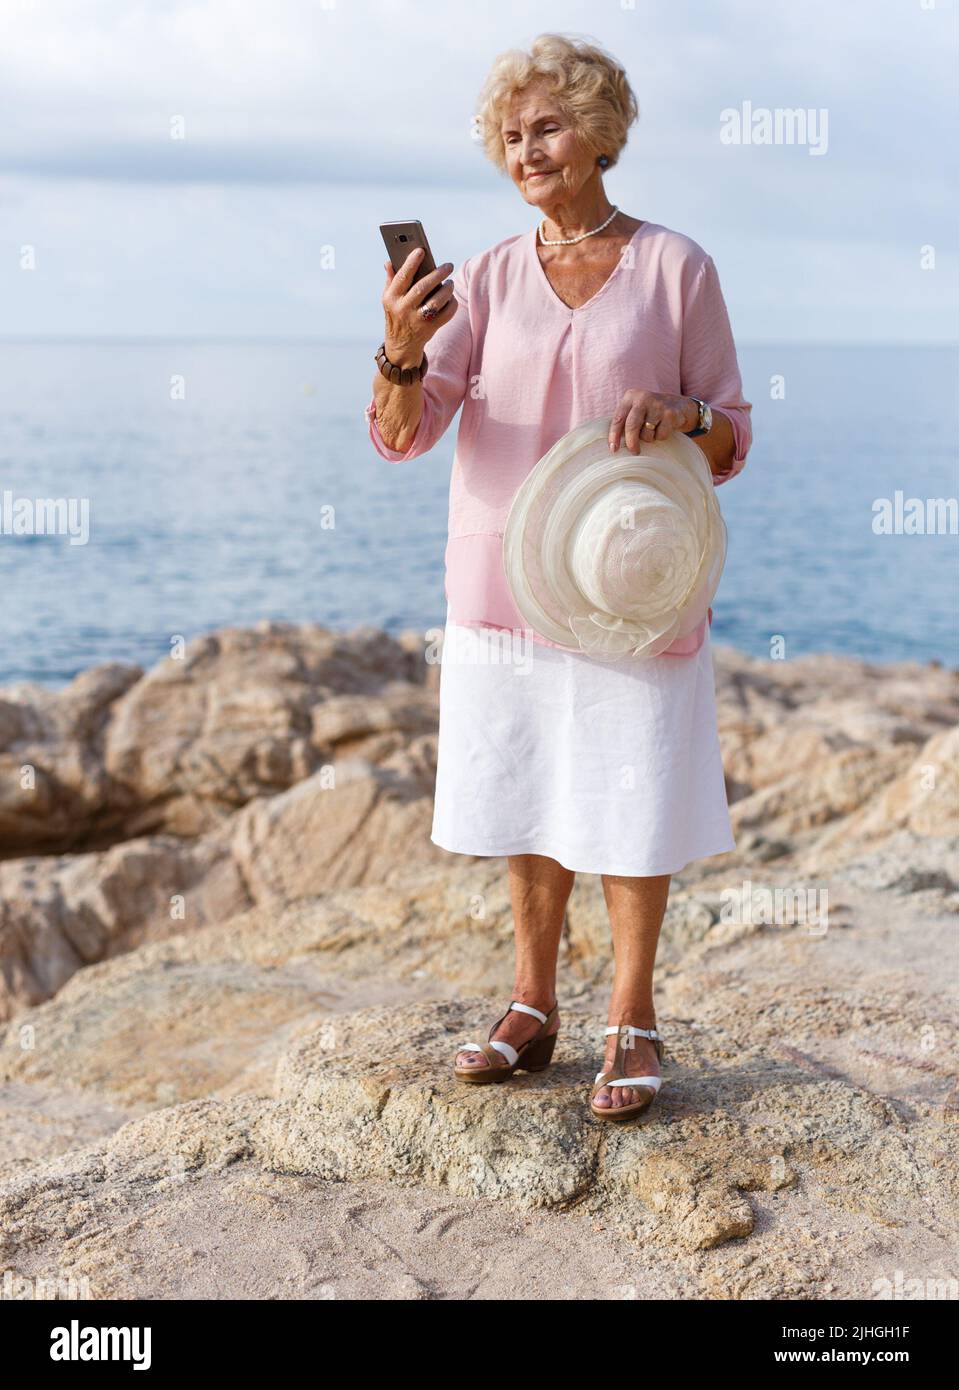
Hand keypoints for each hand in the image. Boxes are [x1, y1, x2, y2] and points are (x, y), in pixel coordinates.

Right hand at [381, 248, 457, 368]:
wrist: (400, 345)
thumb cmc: (397, 314)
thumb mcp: (389, 299)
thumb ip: (391, 279)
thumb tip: (390, 261)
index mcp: (391, 298)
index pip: (402, 277)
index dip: (411, 262)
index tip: (421, 250)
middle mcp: (403, 309)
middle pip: (423, 288)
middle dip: (437, 274)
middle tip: (448, 265)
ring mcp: (416, 320)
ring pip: (436, 301)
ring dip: (446, 290)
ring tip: (450, 283)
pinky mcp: (429, 329)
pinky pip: (445, 314)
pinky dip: (451, 304)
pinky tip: (451, 298)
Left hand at [608, 389, 698, 452]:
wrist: (679, 406)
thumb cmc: (651, 412)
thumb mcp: (636, 410)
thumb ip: (624, 421)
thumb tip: (613, 445)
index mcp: (630, 396)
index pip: (618, 418)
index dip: (614, 435)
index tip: (613, 449)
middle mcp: (643, 398)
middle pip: (631, 425)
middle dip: (631, 442)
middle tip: (634, 451)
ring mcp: (657, 405)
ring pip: (646, 433)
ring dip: (649, 439)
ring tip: (653, 431)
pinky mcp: (670, 414)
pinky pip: (660, 435)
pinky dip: (661, 437)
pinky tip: (664, 428)